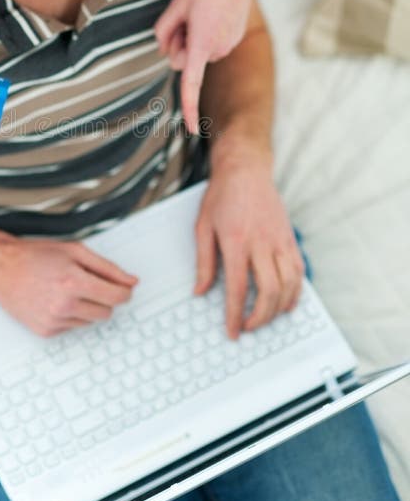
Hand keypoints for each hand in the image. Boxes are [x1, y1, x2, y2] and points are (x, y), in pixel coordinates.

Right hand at [0, 230, 138, 335]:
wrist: (2, 270)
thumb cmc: (36, 256)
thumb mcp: (75, 251)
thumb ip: (108, 267)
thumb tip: (131, 281)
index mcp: (74, 281)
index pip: (117, 297)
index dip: (124, 291)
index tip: (123, 288)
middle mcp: (64, 305)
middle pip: (106, 312)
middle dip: (104, 298)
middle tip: (88, 283)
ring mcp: (54, 320)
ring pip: (91, 321)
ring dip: (87, 307)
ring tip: (67, 289)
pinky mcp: (46, 331)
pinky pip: (73, 327)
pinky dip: (70, 315)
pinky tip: (55, 300)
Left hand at [155, 0, 258, 133]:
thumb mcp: (175, 6)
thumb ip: (163, 34)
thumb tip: (167, 53)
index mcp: (202, 42)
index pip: (192, 82)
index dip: (189, 108)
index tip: (191, 130)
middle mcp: (219, 48)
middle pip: (184, 63)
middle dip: (179, 47)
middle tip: (184, 19)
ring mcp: (230, 44)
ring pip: (198, 54)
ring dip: (193, 38)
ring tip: (201, 12)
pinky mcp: (236, 38)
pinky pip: (211, 45)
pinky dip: (206, 33)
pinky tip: (213, 11)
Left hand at [194, 145, 303, 338]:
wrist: (245, 169)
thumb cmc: (222, 196)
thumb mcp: (203, 227)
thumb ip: (204, 263)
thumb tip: (200, 291)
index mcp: (236, 242)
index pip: (239, 288)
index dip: (236, 315)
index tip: (233, 331)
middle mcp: (262, 243)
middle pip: (269, 291)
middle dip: (260, 318)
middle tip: (249, 327)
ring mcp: (280, 241)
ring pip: (289, 285)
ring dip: (279, 309)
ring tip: (266, 319)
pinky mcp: (289, 238)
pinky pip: (298, 271)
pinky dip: (295, 292)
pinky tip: (286, 303)